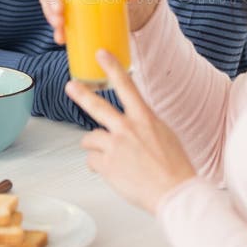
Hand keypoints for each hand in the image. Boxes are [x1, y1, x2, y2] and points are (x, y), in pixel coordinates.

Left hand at [66, 49, 194, 213]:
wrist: (175, 193)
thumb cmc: (175, 167)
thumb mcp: (164, 135)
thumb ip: (144, 126)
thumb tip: (132, 127)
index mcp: (144, 118)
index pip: (126, 86)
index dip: (112, 67)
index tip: (102, 54)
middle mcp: (127, 128)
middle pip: (97, 106)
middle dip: (82, 94)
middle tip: (71, 85)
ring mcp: (114, 147)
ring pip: (89, 139)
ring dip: (96, 147)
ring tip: (111, 158)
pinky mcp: (106, 166)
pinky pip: (92, 162)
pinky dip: (99, 167)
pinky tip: (115, 173)